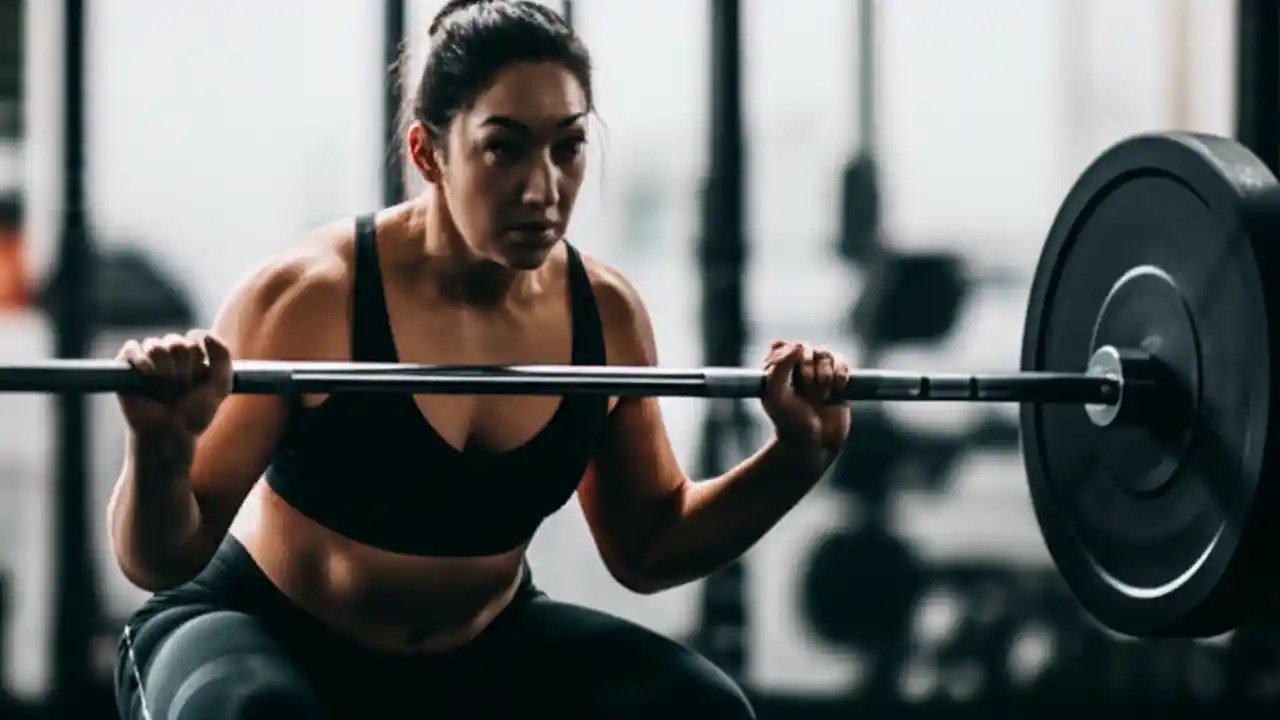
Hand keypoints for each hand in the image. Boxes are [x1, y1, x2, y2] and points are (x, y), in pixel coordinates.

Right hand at [116, 330, 232, 438]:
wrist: (168, 434)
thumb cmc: (194, 414)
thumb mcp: (220, 387)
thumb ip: (223, 357)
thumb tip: (205, 334)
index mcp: (193, 354)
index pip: (197, 337)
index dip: (199, 358)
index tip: (199, 378)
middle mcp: (170, 353)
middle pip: (176, 341)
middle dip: (182, 369)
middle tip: (180, 389)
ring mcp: (147, 358)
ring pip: (155, 345)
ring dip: (164, 369)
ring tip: (165, 389)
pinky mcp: (125, 367)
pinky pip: (131, 348)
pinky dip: (141, 360)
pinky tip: (148, 375)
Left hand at [760, 340, 851, 456]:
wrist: (814, 444)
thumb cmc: (789, 422)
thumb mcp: (776, 395)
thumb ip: (780, 367)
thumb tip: (798, 345)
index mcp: (775, 369)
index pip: (782, 345)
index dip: (789, 357)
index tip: (790, 377)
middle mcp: (795, 368)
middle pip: (806, 348)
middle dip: (808, 369)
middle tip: (807, 392)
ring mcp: (817, 372)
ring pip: (825, 353)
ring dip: (825, 373)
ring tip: (822, 394)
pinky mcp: (837, 380)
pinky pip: (843, 362)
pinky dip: (841, 374)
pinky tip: (837, 389)